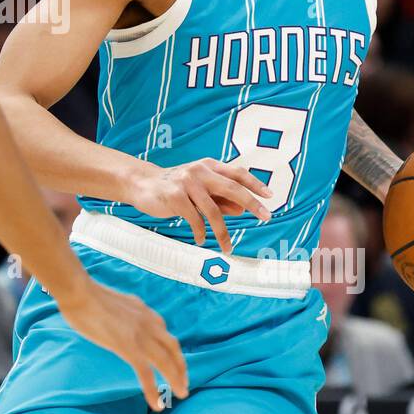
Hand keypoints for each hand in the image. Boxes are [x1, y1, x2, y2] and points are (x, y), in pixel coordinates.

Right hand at [56, 279, 187, 411]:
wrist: (78, 292)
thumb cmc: (86, 295)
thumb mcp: (115, 303)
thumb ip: (125, 313)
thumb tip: (123, 320)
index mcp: (144, 311)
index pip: (164, 333)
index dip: (172, 351)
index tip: (173, 362)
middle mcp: (148, 321)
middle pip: (173, 348)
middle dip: (181, 367)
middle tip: (184, 382)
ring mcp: (140, 334)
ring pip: (166, 362)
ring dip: (175, 379)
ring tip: (181, 394)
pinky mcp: (129, 346)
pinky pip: (146, 373)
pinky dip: (153, 390)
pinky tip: (155, 404)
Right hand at [127, 158, 272, 253]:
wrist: (142, 185)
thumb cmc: (176, 188)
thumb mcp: (199, 191)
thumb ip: (219, 199)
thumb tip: (241, 210)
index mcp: (209, 166)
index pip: (237, 173)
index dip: (255, 184)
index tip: (270, 197)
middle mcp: (200, 171)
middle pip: (232, 188)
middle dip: (251, 203)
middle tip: (265, 217)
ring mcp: (186, 182)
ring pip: (213, 210)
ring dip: (223, 232)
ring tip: (227, 247)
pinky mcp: (174, 196)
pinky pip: (194, 219)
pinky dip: (201, 232)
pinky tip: (202, 240)